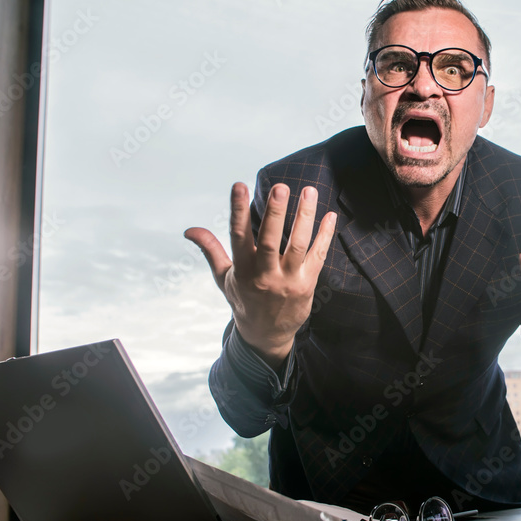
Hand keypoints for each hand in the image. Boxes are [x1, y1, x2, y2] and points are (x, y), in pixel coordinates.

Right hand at [185, 182, 336, 366]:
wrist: (266, 335)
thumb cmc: (244, 300)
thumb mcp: (223, 277)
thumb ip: (210, 249)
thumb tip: (189, 230)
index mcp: (242, 270)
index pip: (238, 236)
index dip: (238, 211)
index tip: (238, 185)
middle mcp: (264, 275)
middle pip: (270, 241)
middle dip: (275, 213)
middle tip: (280, 187)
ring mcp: (288, 280)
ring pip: (298, 246)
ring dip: (305, 217)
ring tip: (309, 191)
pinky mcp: (307, 284)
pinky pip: (318, 256)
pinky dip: (325, 235)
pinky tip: (330, 215)